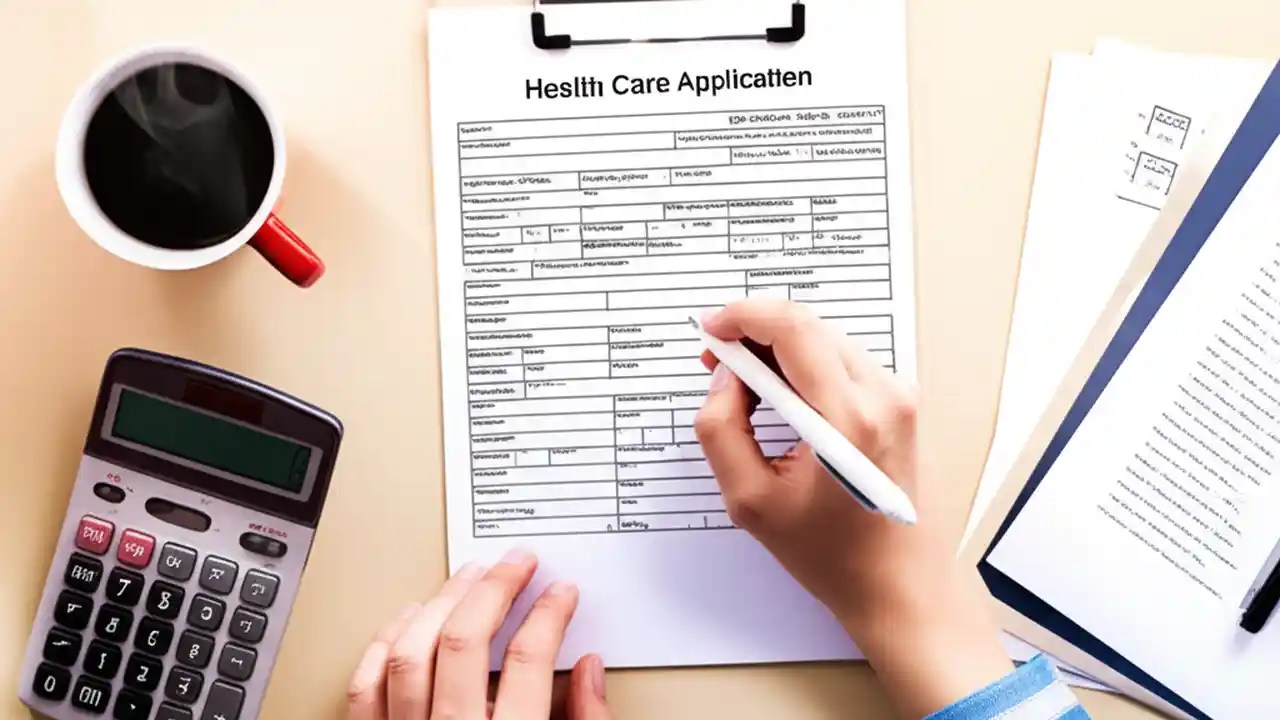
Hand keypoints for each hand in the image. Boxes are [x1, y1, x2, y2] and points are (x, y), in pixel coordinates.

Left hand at [347, 550, 611, 719]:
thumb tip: (590, 672)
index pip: (528, 660)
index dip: (550, 614)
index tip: (561, 593)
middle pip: (463, 642)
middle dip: (494, 589)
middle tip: (517, 562)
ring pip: (409, 655)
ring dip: (441, 604)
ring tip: (468, 577)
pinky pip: (364, 688)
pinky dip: (384, 645)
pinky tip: (410, 618)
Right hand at [694, 299, 1010, 717]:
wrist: (902, 587)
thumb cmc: (836, 556)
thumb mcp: (750, 501)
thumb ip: (720, 429)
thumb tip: (723, 379)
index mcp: (850, 419)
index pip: (792, 329)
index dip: (742, 317)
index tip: (711, 330)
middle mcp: (884, 397)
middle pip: (807, 329)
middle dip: (754, 336)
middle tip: (716, 361)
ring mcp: (900, 398)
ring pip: (824, 342)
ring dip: (778, 354)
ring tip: (745, 392)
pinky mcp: (902, 404)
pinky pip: (842, 363)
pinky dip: (804, 370)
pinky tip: (781, 402)